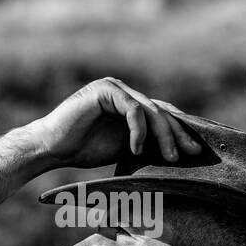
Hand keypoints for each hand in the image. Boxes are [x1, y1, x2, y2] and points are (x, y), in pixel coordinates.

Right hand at [28, 77, 202, 169]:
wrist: (50, 148)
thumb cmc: (82, 150)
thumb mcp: (123, 147)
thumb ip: (145, 142)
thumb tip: (176, 153)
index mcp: (128, 104)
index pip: (162, 114)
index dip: (179, 131)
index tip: (194, 151)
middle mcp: (124, 92)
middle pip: (161, 111)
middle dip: (178, 133)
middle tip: (190, 154)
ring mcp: (115, 88)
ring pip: (152, 110)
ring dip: (164, 135)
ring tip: (170, 157)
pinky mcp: (106, 90)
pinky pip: (134, 109)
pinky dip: (139, 131)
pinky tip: (136, 149)